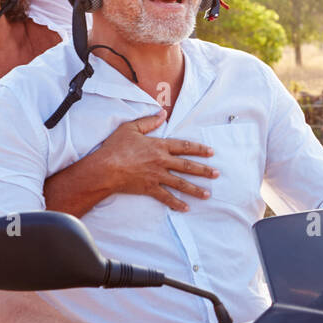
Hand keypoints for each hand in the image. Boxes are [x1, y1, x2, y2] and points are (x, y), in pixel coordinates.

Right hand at [97, 111, 218, 211]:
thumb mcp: (131, 128)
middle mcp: (162, 161)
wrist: (105, 168)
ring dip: (195, 189)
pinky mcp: (150, 188)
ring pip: (181, 184)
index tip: (211, 152)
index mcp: (159, 146)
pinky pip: (166, 197)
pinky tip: (186, 208)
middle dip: (204, 170)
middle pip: (187, 166)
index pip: (184, 147)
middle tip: (216, 174)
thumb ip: (148, 121)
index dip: (199, 149)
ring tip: (208, 194)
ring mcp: (157, 176)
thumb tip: (162, 114)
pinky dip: (176, 204)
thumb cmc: (116, 147)